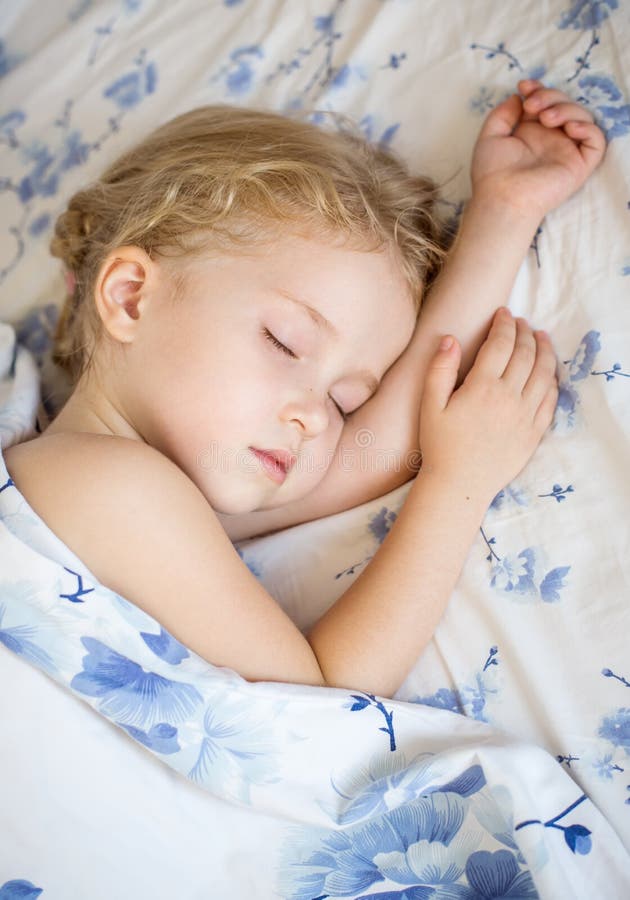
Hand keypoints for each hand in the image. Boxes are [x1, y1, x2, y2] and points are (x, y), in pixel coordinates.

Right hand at [419, 308, 557, 503]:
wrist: (460, 484)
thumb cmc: (440, 445)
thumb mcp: (430, 406)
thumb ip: (439, 370)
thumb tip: (450, 339)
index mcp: (482, 387)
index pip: (500, 344)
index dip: (503, 324)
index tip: (503, 313)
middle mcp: (508, 397)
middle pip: (525, 354)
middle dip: (525, 332)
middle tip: (521, 322)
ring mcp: (525, 415)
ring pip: (543, 373)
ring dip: (544, 350)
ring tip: (541, 337)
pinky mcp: (534, 432)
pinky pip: (550, 399)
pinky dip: (552, 380)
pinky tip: (548, 372)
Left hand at [471, 79, 605, 220]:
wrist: (501, 198)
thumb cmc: (492, 174)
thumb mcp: (490, 137)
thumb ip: (502, 114)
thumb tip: (518, 97)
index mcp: (531, 133)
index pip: (545, 103)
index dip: (539, 89)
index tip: (524, 87)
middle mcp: (550, 140)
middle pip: (564, 104)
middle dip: (550, 96)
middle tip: (532, 106)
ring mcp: (566, 151)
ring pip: (582, 117)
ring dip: (566, 109)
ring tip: (546, 118)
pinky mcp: (579, 165)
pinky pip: (596, 140)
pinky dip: (587, 128)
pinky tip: (569, 128)